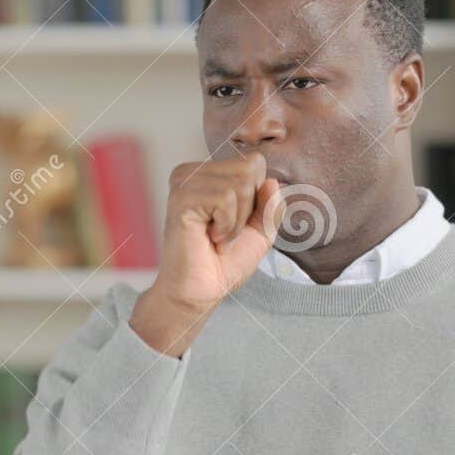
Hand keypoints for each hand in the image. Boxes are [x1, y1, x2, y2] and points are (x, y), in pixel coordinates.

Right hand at [130, 154, 281, 357]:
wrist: (201, 291)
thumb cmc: (224, 263)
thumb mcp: (261, 231)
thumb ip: (271, 206)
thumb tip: (272, 182)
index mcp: (208, 174)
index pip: (253, 163)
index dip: (256, 198)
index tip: (234, 223)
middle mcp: (193, 172)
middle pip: (249, 169)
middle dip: (248, 209)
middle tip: (224, 232)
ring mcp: (185, 182)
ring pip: (240, 184)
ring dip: (237, 221)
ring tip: (216, 237)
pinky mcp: (181, 198)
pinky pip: (225, 199)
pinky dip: (227, 225)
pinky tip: (209, 237)